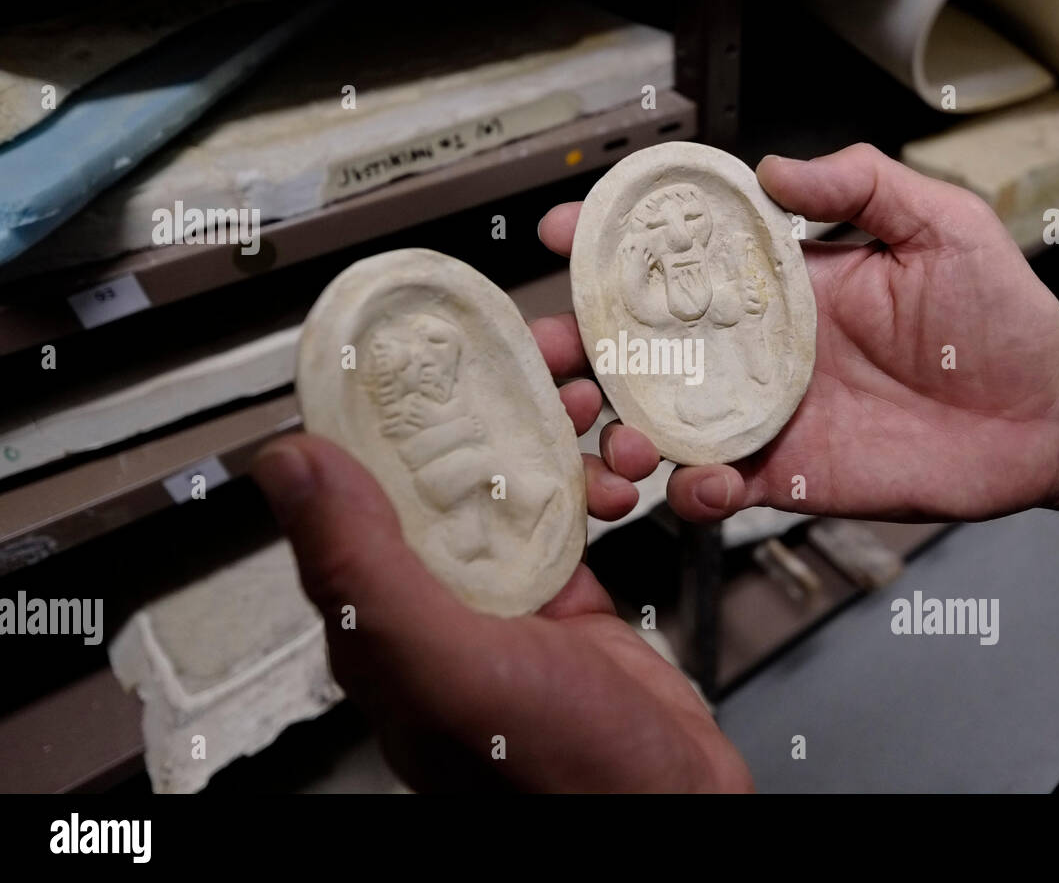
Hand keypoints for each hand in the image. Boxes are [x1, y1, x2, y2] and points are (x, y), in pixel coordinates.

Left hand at [251, 387, 751, 791]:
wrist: (669, 814)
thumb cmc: (558, 778)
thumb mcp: (447, 665)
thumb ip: (366, 570)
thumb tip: (287, 467)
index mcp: (385, 621)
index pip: (361, 492)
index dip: (386, 411)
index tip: (418, 348)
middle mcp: (438, 608)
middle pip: (446, 475)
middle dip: (489, 406)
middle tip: (531, 354)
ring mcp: (507, 607)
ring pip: (512, 488)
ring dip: (550, 437)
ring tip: (585, 404)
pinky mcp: (569, 609)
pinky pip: (569, 520)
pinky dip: (597, 485)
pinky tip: (618, 475)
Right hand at [540, 143, 1058, 521]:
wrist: (1040, 416)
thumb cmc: (997, 316)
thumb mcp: (942, 225)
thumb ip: (863, 186)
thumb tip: (772, 169)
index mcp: (781, 284)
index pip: (684, 252)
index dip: (620, 239)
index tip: (567, 228)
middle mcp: (756, 348)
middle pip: (647, 344)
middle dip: (585, 347)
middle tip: (557, 353)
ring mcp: (767, 414)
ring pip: (662, 422)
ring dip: (621, 430)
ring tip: (621, 439)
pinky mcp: (787, 475)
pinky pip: (717, 487)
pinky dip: (694, 491)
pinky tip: (701, 484)